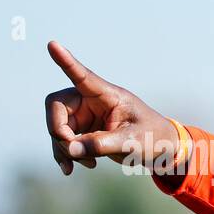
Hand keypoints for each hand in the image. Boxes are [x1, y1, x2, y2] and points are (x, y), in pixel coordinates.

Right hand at [44, 41, 178, 174]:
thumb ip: (102, 144)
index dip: (66, 62)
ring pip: (57, 127)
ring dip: (64, 148)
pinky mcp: (82, 131)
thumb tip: (69, 149)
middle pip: (57, 107)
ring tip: (88, 163)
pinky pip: (62, 141)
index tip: (52, 44)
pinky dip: (64, 155)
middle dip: (59, 131)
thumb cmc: (153, 138)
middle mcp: (91, 101)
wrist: (161, 149)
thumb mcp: (132, 142)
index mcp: (108, 95)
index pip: (83, 76)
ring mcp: (84, 116)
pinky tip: (70, 169)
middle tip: (75, 152)